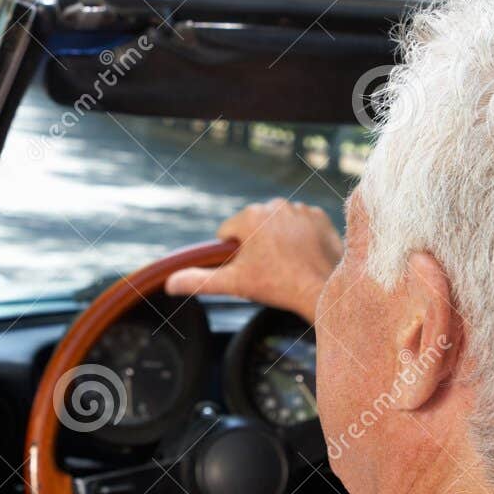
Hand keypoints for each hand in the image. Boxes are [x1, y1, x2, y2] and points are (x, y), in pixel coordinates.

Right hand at [166, 199, 342, 322]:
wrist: (323, 289)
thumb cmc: (278, 286)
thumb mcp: (234, 283)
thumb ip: (199, 281)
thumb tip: (170, 283)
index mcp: (250, 215)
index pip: (229, 234)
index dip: (234, 255)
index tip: (251, 269)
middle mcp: (275, 205)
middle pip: (254, 228)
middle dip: (257, 246)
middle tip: (270, 270)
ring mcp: (300, 209)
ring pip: (277, 226)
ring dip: (278, 241)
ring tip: (288, 264)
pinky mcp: (320, 217)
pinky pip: (301, 226)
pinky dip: (300, 239)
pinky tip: (304, 256)